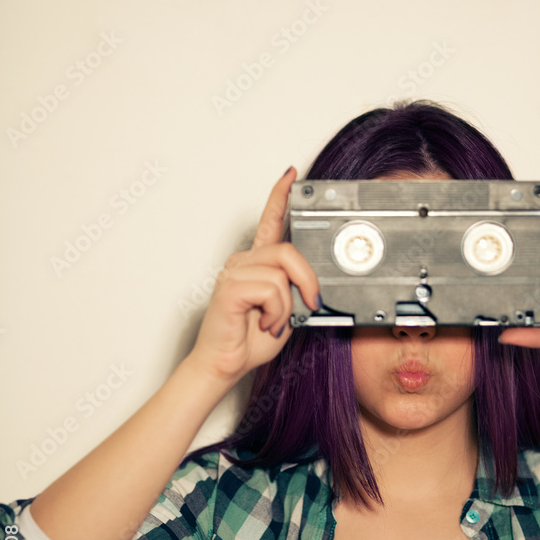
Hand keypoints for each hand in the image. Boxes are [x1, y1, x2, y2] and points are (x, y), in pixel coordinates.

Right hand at [187, 167, 319, 383]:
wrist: (226, 364)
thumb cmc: (251, 339)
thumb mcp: (287, 310)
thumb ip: (297, 289)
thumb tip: (314, 282)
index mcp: (257, 264)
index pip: (270, 222)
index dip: (279, 196)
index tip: (290, 176)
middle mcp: (243, 262)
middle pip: (288, 251)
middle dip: (308, 281)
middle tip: (309, 304)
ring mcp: (234, 271)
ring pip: (282, 272)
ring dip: (288, 305)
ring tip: (272, 321)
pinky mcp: (229, 285)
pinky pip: (271, 288)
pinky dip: (276, 312)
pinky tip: (263, 322)